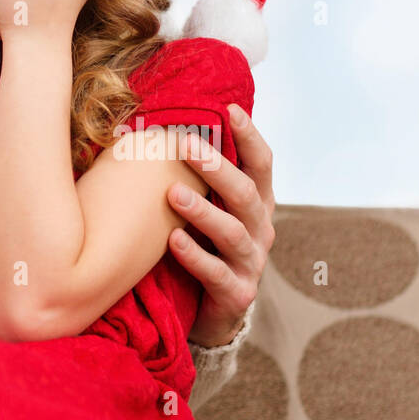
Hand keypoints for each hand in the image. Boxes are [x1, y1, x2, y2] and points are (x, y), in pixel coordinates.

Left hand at [168, 105, 275, 348]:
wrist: (207, 311)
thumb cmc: (201, 243)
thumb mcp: (204, 205)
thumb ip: (193, 174)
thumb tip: (156, 123)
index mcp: (255, 202)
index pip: (261, 163)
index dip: (249, 136)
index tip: (228, 108)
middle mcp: (259, 229)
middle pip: (247, 193)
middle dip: (218, 167)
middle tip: (187, 143)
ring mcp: (250, 263)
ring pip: (232, 233)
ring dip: (202, 211)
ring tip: (173, 194)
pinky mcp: (236, 293)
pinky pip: (216, 274)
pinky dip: (194, 256)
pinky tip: (172, 240)